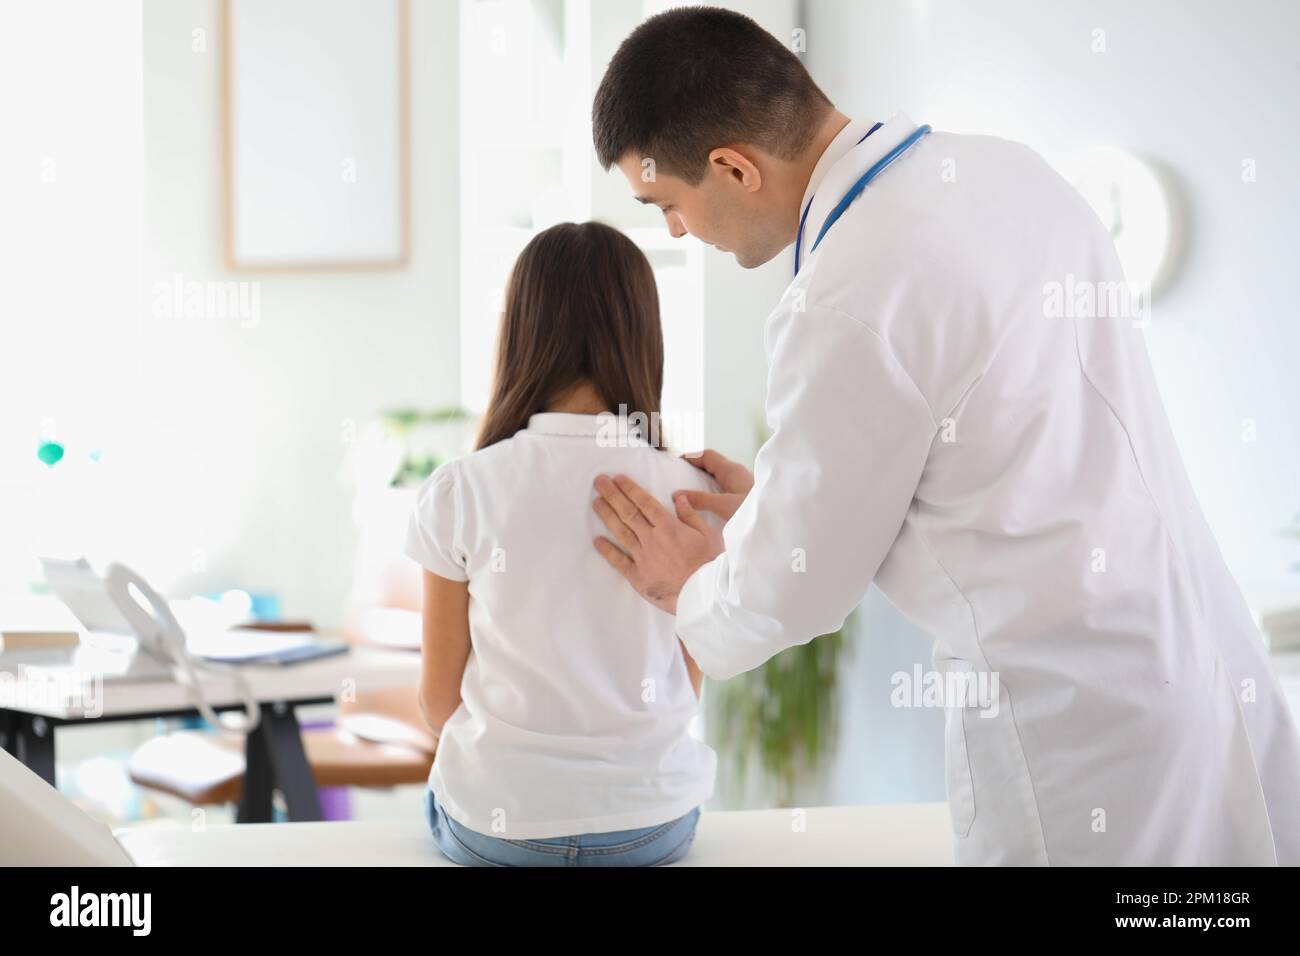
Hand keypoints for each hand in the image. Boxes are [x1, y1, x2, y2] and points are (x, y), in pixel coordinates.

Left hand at [591, 473, 723, 614]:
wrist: (706, 595)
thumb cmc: (711, 564)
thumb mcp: (708, 534)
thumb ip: (690, 515)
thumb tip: (678, 497)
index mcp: (669, 526)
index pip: (645, 502)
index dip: (629, 488)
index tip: (617, 478)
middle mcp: (652, 539)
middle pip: (628, 513)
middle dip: (612, 495)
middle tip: (599, 481)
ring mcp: (643, 558)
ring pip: (621, 532)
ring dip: (607, 516)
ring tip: (596, 503)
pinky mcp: (638, 577)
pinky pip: (619, 562)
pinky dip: (607, 551)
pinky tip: (597, 541)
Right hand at [677, 448, 753, 520]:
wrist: (781, 522)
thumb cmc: (755, 510)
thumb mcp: (724, 505)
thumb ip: (701, 499)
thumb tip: (675, 494)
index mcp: (731, 470)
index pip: (707, 456)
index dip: (690, 457)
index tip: (674, 464)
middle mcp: (737, 474)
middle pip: (712, 465)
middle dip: (695, 470)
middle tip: (678, 480)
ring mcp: (742, 485)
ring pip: (718, 478)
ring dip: (704, 482)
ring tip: (689, 493)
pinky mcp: (746, 497)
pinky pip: (724, 489)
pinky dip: (712, 492)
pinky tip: (707, 505)